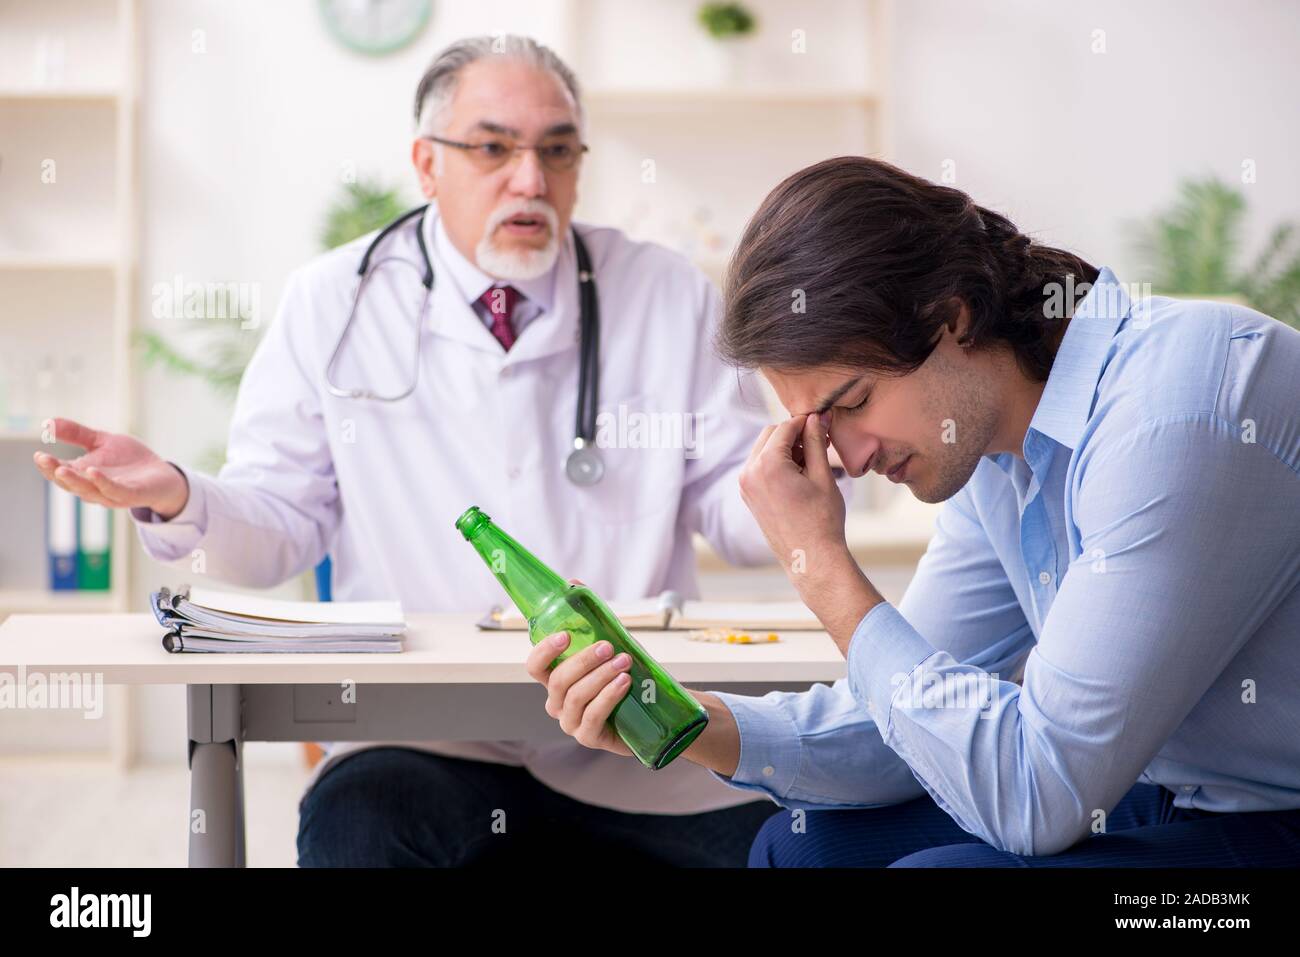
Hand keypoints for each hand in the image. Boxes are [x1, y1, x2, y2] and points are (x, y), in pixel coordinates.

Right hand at [32, 418, 189, 518]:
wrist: (163, 474)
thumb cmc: (130, 460)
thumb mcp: (102, 441)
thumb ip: (77, 433)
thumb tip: (48, 422)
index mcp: (84, 475)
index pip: (61, 473)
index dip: (48, 466)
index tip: (37, 454)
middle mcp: (94, 488)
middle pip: (70, 484)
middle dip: (55, 473)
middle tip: (43, 460)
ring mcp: (113, 493)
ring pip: (89, 491)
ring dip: (74, 481)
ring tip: (61, 469)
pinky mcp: (132, 495)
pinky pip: (115, 491)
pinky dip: (102, 483)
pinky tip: (93, 471)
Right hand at [525, 632, 634, 757]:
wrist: (644, 724)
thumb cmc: (623, 686)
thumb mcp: (610, 662)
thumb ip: (602, 646)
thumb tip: (605, 621)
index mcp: (556, 682)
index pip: (536, 667)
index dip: (545, 650)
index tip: (565, 635)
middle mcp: (557, 704)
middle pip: (559, 680)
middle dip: (584, 661)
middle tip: (607, 647)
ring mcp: (570, 723)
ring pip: (576, 696)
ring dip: (601, 676)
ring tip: (623, 662)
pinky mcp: (587, 737)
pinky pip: (593, 715)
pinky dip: (609, 695)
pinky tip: (624, 682)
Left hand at [739, 413, 882, 649]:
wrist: (811, 559)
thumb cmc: (822, 520)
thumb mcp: (822, 475)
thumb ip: (815, 442)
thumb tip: (814, 417)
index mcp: (767, 465)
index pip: (785, 427)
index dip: (805, 422)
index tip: (822, 423)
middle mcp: (749, 472)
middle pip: (770, 434)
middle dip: (793, 434)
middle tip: (819, 443)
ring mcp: (745, 485)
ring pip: (763, 449)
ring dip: (784, 448)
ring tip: (811, 461)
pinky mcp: (748, 495)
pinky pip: (759, 466)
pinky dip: (776, 463)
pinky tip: (799, 474)